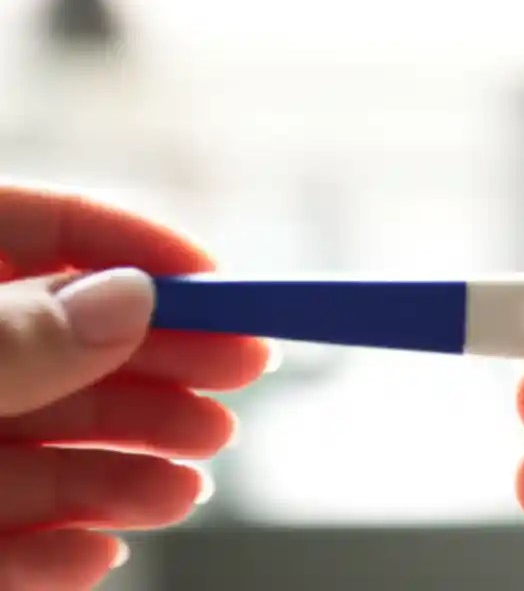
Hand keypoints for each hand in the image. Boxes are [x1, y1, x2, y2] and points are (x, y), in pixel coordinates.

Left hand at [0, 184, 270, 589]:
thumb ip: (13, 338)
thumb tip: (130, 298)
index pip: (40, 226)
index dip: (136, 247)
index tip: (223, 285)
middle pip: (62, 343)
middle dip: (157, 368)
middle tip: (246, 375)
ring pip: (38, 445)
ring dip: (121, 470)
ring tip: (189, 485)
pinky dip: (47, 551)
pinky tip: (98, 552)